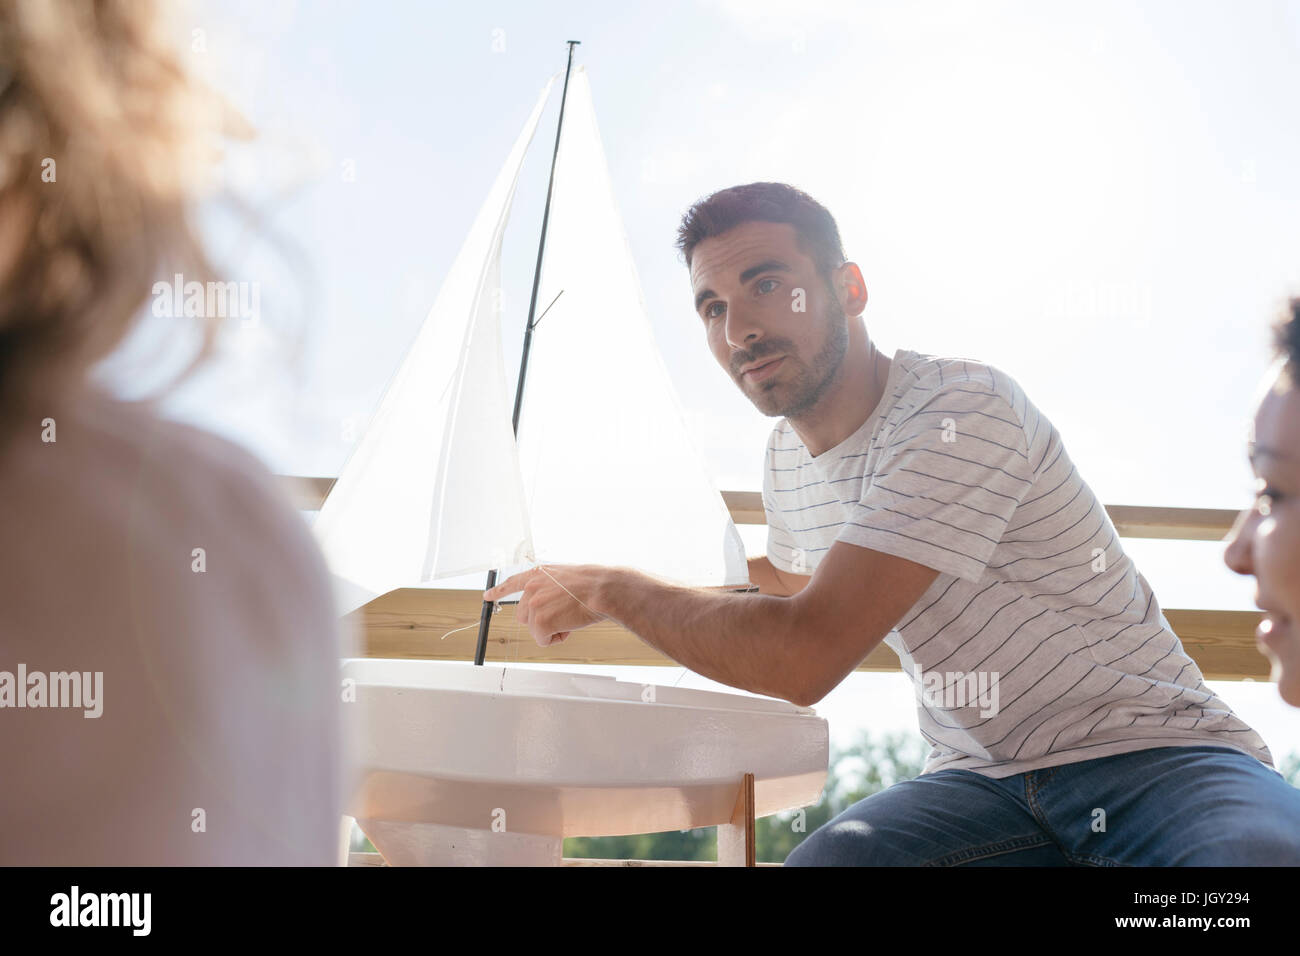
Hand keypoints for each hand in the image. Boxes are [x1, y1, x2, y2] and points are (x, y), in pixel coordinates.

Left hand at [483, 564, 611, 646]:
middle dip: (540, 620)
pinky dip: (556, 639)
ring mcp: (534, 604)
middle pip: (523, 615)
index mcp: (538, 573)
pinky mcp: (539, 622)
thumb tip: (549, 604)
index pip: (512, 582)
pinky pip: (543, 640)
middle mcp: (531, 587)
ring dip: (550, 629)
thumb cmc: (593, 584)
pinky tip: (569, 627)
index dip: (499, 591)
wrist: (603, 589)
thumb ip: (551, 587)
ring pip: (534, 629)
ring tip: (570, 619)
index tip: (487, 596)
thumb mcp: (566, 576)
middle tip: (563, 616)